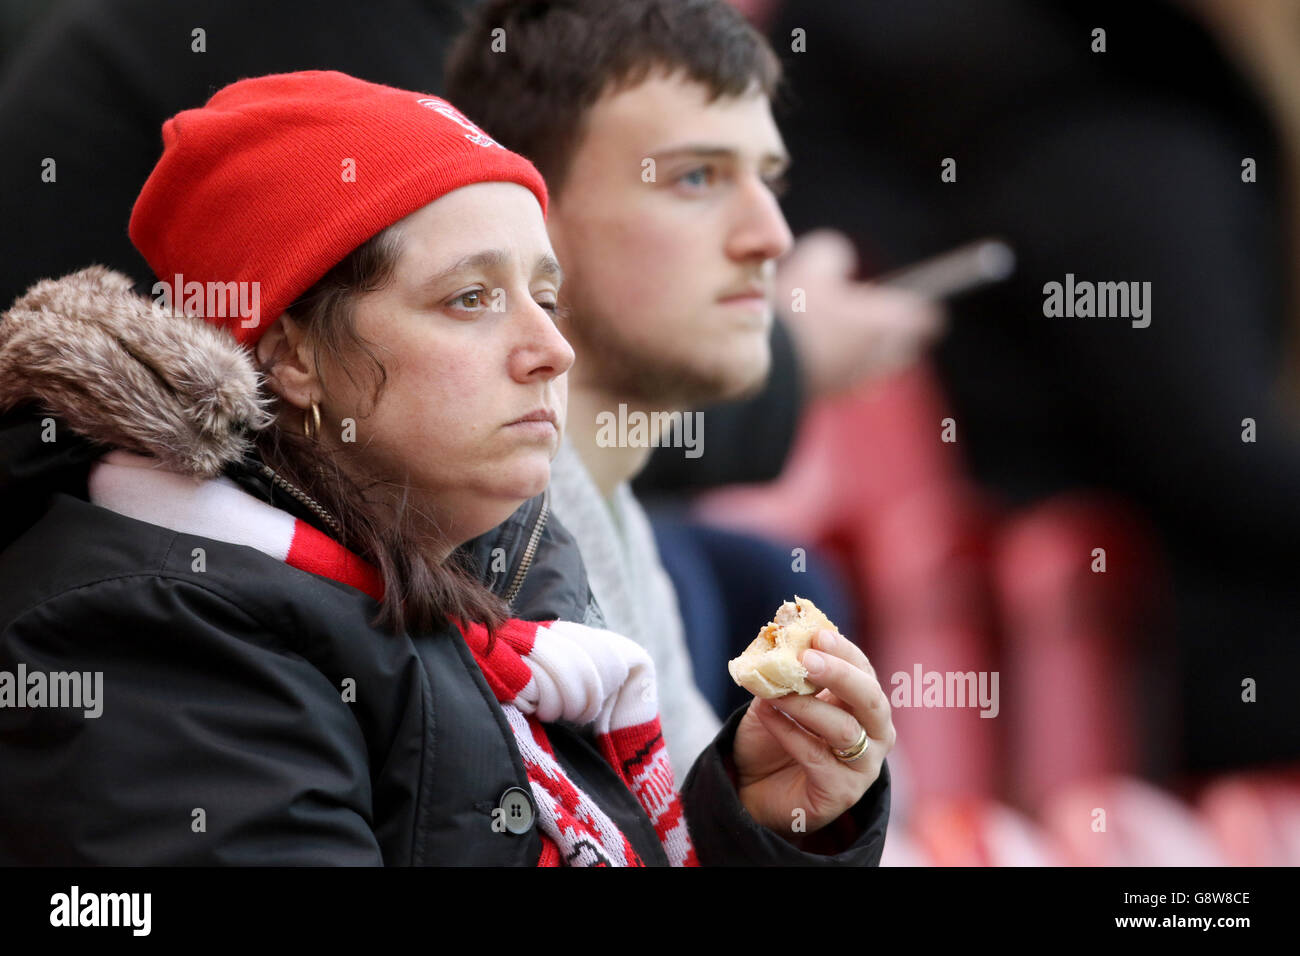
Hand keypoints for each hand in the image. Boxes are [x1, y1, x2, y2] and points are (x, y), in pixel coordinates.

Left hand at [733, 627, 894, 842]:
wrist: (751, 784)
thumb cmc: (773, 734)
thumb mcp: (778, 695)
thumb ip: (785, 672)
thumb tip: (780, 641)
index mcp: (864, 704)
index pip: (864, 671)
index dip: (844, 652)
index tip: (818, 635)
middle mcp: (874, 734)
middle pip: (871, 701)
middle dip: (841, 675)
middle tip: (807, 659)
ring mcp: (862, 767)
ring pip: (844, 730)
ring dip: (807, 706)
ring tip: (775, 693)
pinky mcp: (841, 793)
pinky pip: (817, 758)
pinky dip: (789, 733)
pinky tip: (767, 715)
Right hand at [777, 229, 943, 397]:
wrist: (757, 365)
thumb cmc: (793, 312)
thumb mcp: (811, 263)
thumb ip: (834, 254)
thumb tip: (839, 261)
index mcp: (884, 323)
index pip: (926, 319)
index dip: (915, 306)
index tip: (898, 297)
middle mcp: (876, 359)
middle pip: (904, 349)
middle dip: (891, 333)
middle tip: (864, 315)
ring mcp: (853, 384)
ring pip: (874, 369)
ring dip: (863, 353)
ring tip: (833, 335)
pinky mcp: (827, 399)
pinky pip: (846, 384)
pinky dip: (838, 370)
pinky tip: (812, 355)